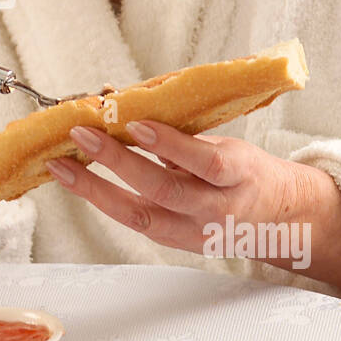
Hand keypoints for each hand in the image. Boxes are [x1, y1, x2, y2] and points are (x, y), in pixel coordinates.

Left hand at [44, 119, 340, 278]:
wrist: (277, 218)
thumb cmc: (245, 171)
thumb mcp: (226, 143)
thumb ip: (179, 129)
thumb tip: (117, 98)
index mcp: (239, 175)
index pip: (206, 161)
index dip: (171, 145)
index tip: (137, 124)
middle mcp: (217, 209)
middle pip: (165, 190)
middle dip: (118, 162)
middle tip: (82, 135)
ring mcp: (195, 232)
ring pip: (141, 215)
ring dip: (96, 189)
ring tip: (62, 164)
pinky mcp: (176, 243)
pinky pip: (135, 222)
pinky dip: (103, 200)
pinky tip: (78, 182)